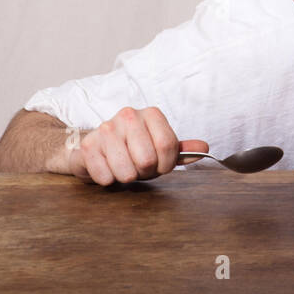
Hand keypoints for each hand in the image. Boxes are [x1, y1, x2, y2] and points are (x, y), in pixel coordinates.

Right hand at [66, 106, 208, 184]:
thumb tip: (204, 148)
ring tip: (123, 168)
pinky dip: (108, 179)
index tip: (160, 166)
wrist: (95, 149)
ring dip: (126, 177)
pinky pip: (106, 176)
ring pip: (127, 171)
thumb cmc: (132, 149)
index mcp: (151, 114)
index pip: (168, 146)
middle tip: (138, 167)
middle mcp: (129, 115)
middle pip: (147, 160)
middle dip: (145, 172)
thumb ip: (181, 149)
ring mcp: (107, 128)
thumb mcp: (158, 148)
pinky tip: (107, 168)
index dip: (166, 164)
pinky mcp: (89, 145)